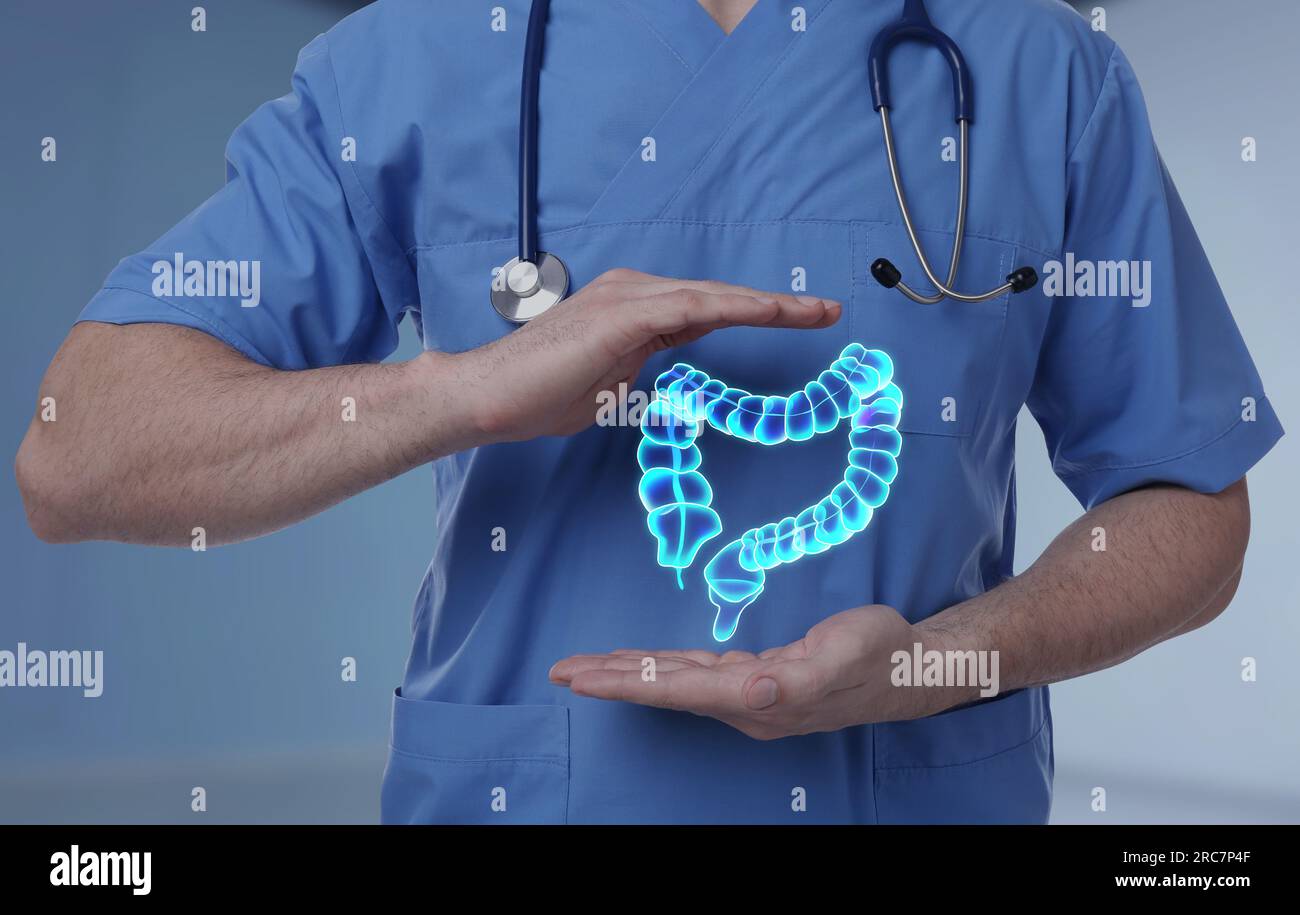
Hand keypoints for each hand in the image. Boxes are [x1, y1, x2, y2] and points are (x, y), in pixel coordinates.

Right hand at [450, 269, 840, 441]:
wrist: (491, 398)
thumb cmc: (542, 396)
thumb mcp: (612, 385)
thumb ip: (644, 370)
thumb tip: (666, 378)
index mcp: (633, 307)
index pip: (707, 307)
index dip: (756, 311)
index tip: (801, 318)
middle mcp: (633, 290)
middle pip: (718, 295)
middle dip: (777, 304)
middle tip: (828, 309)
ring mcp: (628, 297)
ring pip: (713, 296)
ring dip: (769, 304)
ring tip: (816, 311)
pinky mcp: (624, 313)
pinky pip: (693, 306)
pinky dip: (737, 307)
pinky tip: (772, 311)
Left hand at [550, 606, 965, 739]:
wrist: (908, 668)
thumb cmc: (878, 654)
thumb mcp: (842, 657)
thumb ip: (797, 679)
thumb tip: (755, 691)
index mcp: (758, 697)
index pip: (676, 689)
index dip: (627, 682)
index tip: (581, 678)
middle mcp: (745, 702)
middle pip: (664, 688)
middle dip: (610, 679)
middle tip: (558, 671)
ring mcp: (751, 693)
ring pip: (676, 681)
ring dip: (629, 673)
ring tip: (586, 666)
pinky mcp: (759, 677)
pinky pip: (696, 673)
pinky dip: (662, 666)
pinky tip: (644, 662)